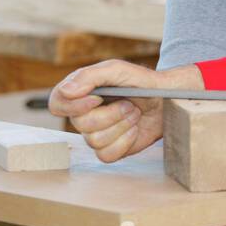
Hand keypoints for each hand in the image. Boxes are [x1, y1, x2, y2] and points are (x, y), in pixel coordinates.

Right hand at [48, 59, 201, 161]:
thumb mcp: (117, 70)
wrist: (168, 100)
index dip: (73, 105)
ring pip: (94, 140)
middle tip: (130, 104)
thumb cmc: (142, 82)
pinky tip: (134, 130)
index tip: (97, 98)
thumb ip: (89, 77)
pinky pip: (105, 155)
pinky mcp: (110, 149)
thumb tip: (66, 92)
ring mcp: (97, 133)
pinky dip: (124, 142)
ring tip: (134, 114)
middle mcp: (84, 114)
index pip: (57, 103)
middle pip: (81, 124)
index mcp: (81, 93)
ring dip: (121, 126)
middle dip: (111, 114)